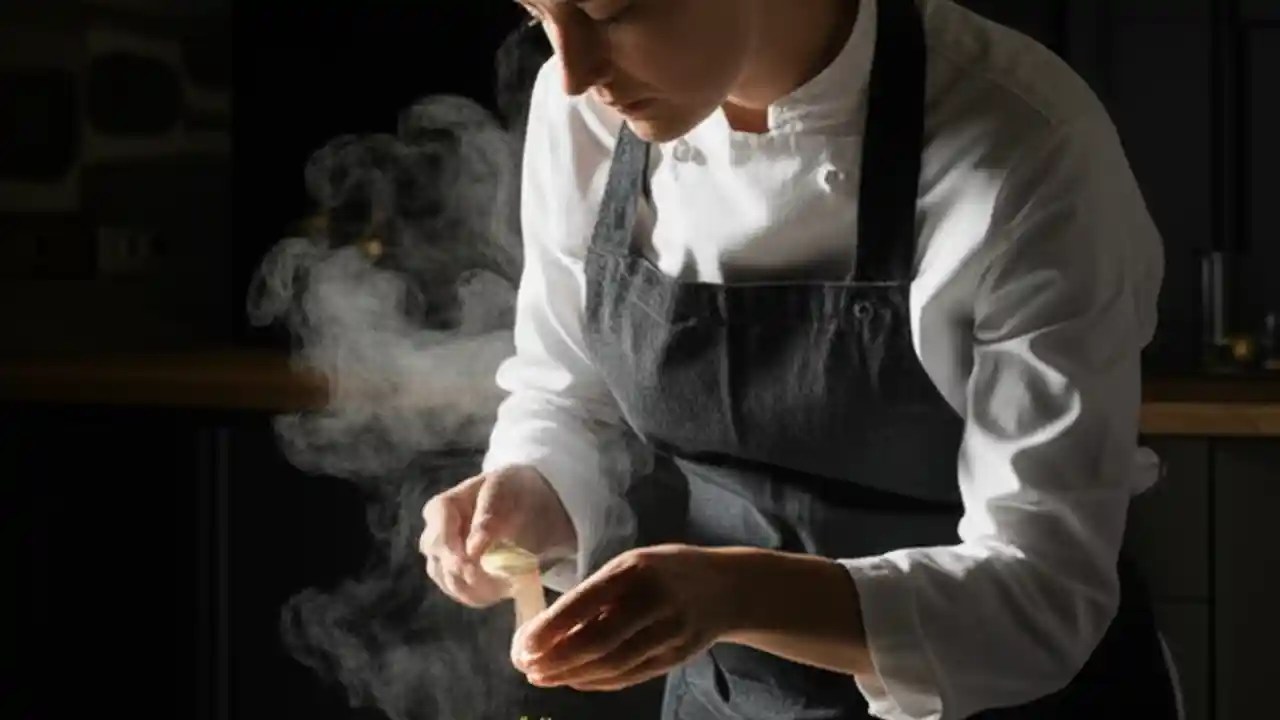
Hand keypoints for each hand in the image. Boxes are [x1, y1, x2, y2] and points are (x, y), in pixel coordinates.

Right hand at [418, 464, 576, 607]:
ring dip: (478, 588)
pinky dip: (484, 594)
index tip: (471, 570)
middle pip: (439, 564)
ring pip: (449, 583)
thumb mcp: (502, 491)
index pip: (438, 539)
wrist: (523, 499)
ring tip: (508, 583)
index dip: (452, 557)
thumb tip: (474, 548)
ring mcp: (442, 558)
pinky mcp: (456, 576)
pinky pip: (463, 593)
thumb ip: (488, 517)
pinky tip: (504, 587)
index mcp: (441, 508)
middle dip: (467, 576)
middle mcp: (435, 535)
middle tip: (497, 583)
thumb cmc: (509, 489)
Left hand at [510, 544, 737, 691]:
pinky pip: (630, 675)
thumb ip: (597, 592)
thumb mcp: (631, 565)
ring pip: (613, 664)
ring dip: (572, 675)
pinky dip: (597, 681)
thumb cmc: (664, 572)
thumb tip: (546, 627)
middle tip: (526, 666)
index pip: (586, 602)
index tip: (522, 645)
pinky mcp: (677, 656)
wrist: (726, 587)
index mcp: (636, 569)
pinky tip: (573, 680)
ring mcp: (669, 632)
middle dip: (557, 658)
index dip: (551, 628)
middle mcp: (654, 600)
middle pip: (598, 641)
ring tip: (541, 676)